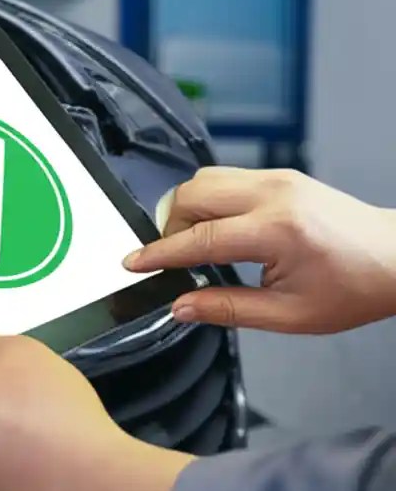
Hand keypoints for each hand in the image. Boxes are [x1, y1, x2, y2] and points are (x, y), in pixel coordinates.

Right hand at [124, 167, 395, 332]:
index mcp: (277, 230)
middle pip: (191, 195)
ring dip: (187, 210)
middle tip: (173, 258)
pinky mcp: (280, 175)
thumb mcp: (290, 315)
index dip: (160, 253)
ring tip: (196, 244)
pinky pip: (225, 178)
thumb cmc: (356, 286)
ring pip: (203, 179)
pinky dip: (208, 201)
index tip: (135, 263)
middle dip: (169, 227)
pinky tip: (218, 229)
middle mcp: (274, 194)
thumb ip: (227, 309)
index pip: (199, 239)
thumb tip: (182, 307)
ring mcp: (277, 179)